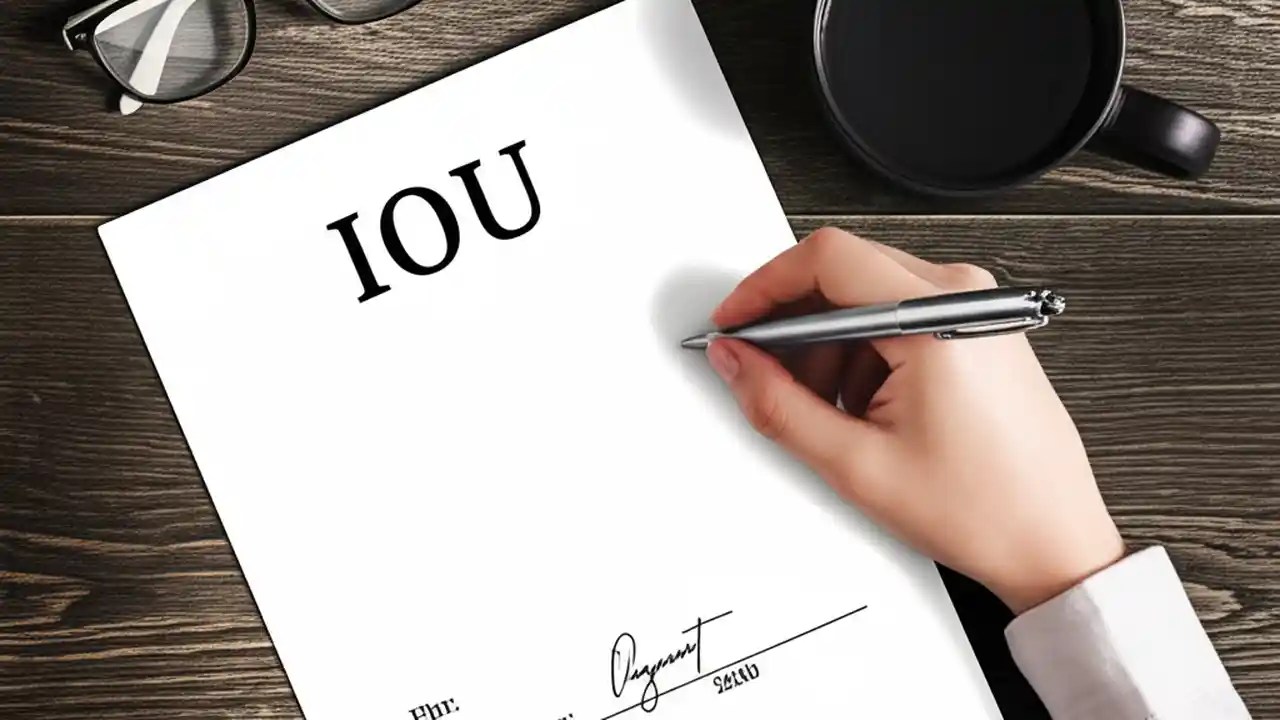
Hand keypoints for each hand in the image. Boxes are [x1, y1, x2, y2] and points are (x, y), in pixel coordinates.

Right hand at [706, 228, 1123, 612]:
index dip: (764, 287)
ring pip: (868, 298)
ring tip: (835, 413)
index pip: (826, 258)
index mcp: (937, 315)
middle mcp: (964, 295)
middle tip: (771, 376)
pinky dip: (865, 355)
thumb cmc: (986, 509)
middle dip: (796, 326)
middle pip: (844, 273)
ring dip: (831, 347)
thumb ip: (778, 405)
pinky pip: (899, 318)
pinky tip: (868, 411)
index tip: (736, 320)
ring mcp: (976, 309)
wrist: (1054, 542)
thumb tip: (738, 363)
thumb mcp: (856, 463)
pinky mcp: (978, 328)